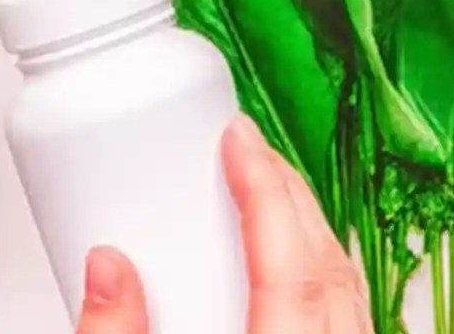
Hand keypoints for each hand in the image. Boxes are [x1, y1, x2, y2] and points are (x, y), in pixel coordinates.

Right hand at [74, 115, 371, 333]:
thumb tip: (107, 266)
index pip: (289, 267)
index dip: (264, 190)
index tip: (237, 137)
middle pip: (324, 266)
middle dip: (285, 192)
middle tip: (244, 147)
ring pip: (346, 291)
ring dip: (306, 229)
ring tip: (262, 190)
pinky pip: (344, 316)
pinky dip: (317, 271)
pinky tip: (284, 260)